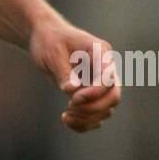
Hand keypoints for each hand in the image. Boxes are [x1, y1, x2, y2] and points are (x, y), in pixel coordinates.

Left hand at [28, 18, 121, 132]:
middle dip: (94, 108)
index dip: (94, 93)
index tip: (73, 99)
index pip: (108, 78)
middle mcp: (105, 68)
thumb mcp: (52, 53)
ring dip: (88, 118)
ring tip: (65, 116)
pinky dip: (85, 122)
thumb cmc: (49, 40)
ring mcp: (100, 82)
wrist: (45, 37)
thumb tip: (72, 92)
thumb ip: (64, 73)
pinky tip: (66, 119)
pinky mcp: (92, 93)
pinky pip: (96, 114)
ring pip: (107, 109)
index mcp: (100, 52)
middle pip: (113, 96)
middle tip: (69, 107)